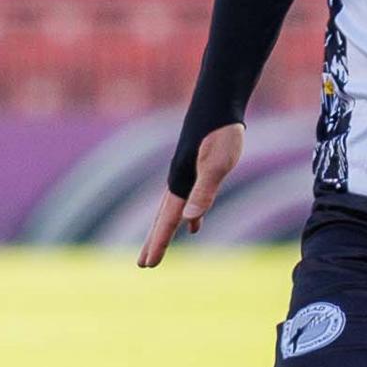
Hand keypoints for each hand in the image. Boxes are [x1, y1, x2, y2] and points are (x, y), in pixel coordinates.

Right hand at [140, 123, 239, 265]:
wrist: (219, 101)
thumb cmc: (222, 133)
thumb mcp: (218, 164)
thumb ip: (204, 192)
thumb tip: (189, 222)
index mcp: (181, 182)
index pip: (168, 220)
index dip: (159, 244)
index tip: (148, 265)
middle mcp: (178, 179)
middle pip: (163, 218)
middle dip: (155, 241)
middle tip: (144, 265)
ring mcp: (186, 173)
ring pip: (172, 209)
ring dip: (166, 229)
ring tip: (159, 248)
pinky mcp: (197, 167)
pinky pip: (188, 199)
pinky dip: (189, 215)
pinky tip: (194, 225)